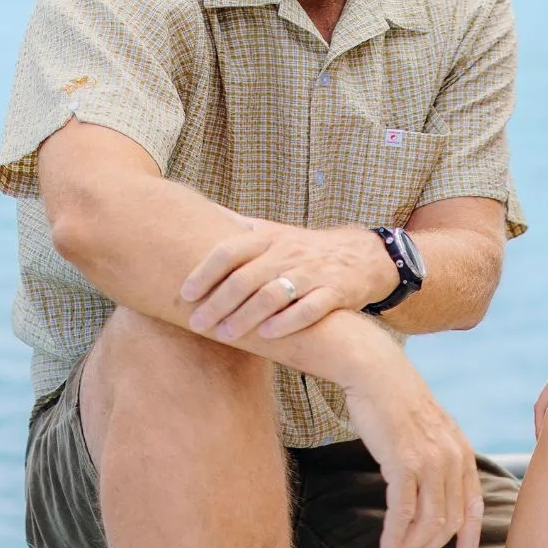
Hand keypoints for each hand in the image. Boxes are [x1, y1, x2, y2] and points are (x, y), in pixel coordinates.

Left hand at [180, 209, 396, 339]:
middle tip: (197, 324)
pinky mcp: (335, 292)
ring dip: (246, 316)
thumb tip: (200, 212)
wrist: (362, 256)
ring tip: (225, 335)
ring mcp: (313, 273)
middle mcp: (288, 253)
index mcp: (269, 238)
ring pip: (274, 294)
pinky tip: (267, 335)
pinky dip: (287, 322)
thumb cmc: (304, 249)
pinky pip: (310, 309)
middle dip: (218, 303)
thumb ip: (238, 227)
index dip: (205, 272)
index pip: (230, 250)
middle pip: (246, 277)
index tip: (186, 294)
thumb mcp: (273, 231)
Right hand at [343, 351, 485, 547]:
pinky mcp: (403, 462)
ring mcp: (429, 461)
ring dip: (413, 544)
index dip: (471, 537)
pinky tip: (387, 545)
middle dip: (432, 545)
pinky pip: (403, 512)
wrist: (376, 374)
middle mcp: (452, 459)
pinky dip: (396, 534)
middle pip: (450, 519)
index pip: (474, 505)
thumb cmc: (398, 404)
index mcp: (462, 452)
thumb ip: (440, 459)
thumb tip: (435, 492)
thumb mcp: (432, 432)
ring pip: (429, 520)